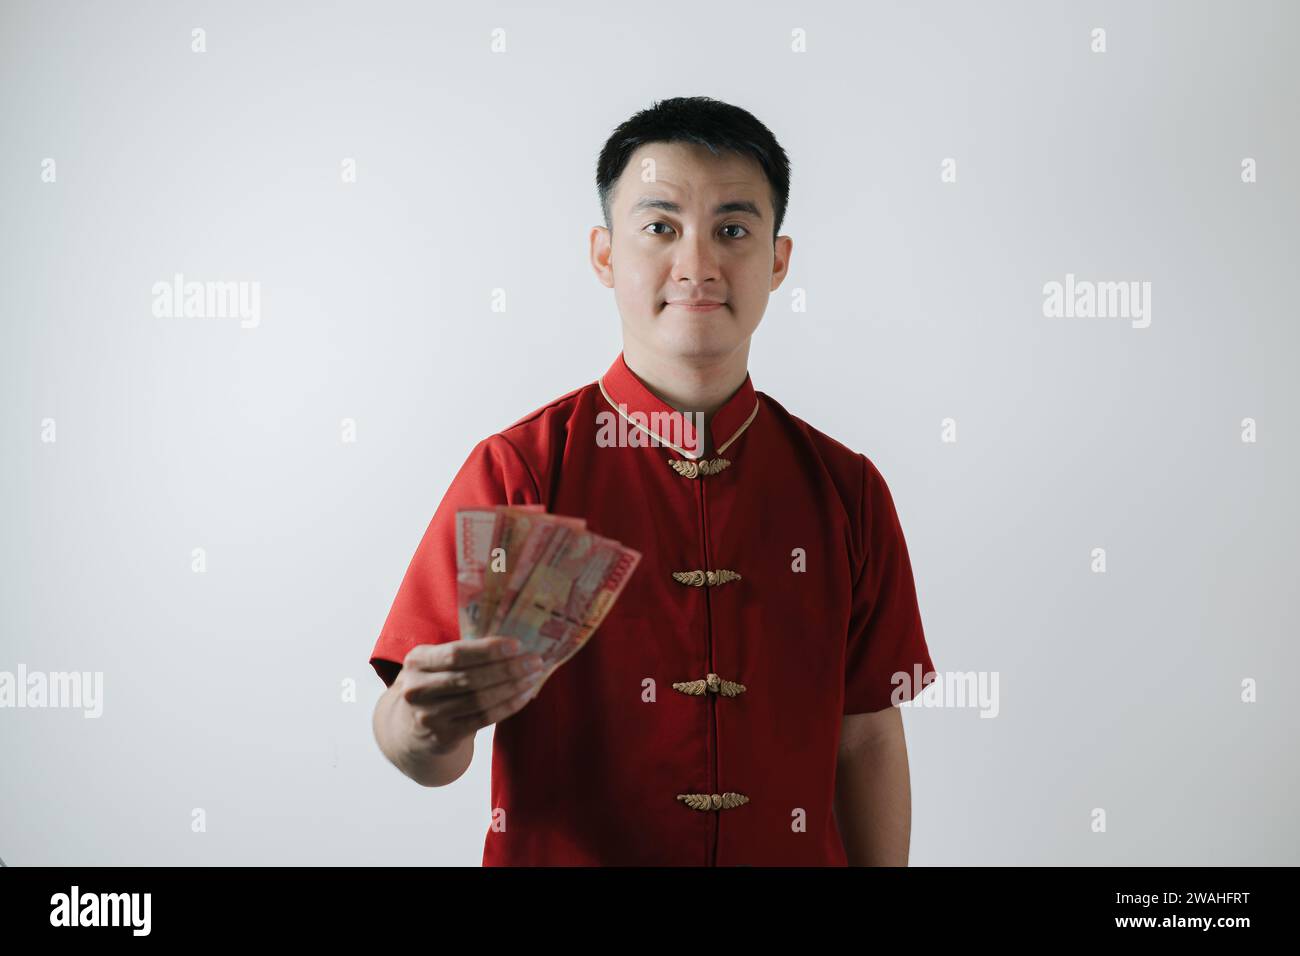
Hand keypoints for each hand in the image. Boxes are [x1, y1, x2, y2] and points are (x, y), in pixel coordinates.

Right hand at [394, 636, 545, 754]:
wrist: (411, 726)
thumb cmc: (437, 682)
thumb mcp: (437, 663)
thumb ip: (466, 653)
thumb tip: (515, 644)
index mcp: (417, 660)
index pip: (456, 653)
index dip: (488, 650)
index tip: (517, 645)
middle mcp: (417, 689)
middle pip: (470, 678)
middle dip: (507, 669)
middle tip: (534, 662)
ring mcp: (428, 715)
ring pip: (479, 700)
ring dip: (512, 688)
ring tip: (533, 677)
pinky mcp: (442, 736)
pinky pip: (482, 719)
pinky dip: (507, 706)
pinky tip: (524, 696)